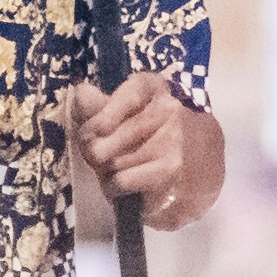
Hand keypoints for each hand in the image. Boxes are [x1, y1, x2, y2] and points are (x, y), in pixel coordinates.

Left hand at [60, 79, 222, 235]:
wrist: (195, 171)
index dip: (103, 115)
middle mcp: (167, 109)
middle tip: (98, 156)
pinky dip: (114, 187)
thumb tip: (81, 93)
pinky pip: (121, 180)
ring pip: (111, 160)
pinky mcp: (170, 169)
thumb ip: (99, 107)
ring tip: (119, 170)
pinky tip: (125, 186)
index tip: (92, 131)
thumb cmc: (149, 138)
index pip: (127, 94)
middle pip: (107, 133)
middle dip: (94, 149)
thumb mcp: (124, 116)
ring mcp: (171, 140)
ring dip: (106, 171)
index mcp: (153, 88)